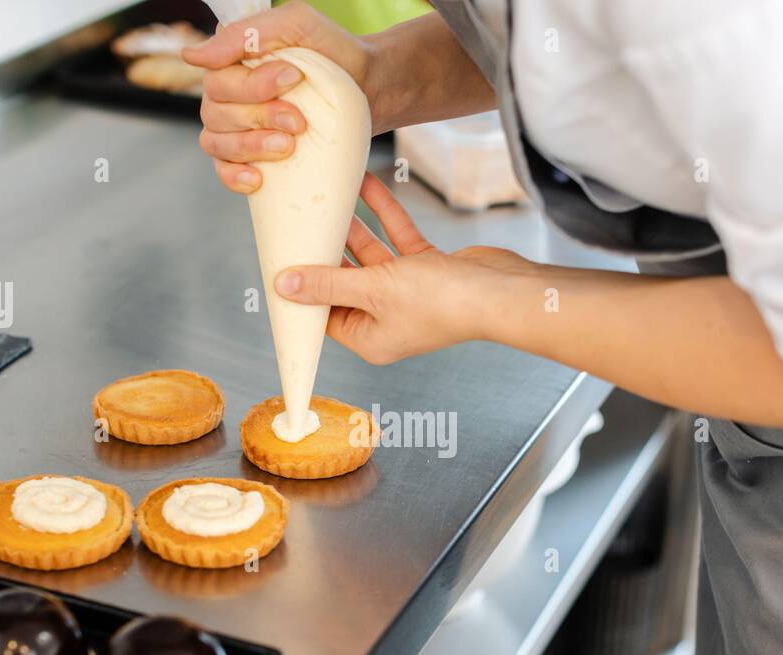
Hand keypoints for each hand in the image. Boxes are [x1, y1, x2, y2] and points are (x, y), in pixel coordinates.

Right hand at [184, 1, 374, 193]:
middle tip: (298, 121)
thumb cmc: (332, 52)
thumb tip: (192, 56)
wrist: (368, 87)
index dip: (253, 86)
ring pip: (218, 143)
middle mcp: (227, 97)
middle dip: (260, 118)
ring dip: (251, 147)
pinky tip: (257, 179)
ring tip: (287, 146)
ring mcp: (235, 129)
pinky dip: (235, 177)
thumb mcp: (297, 24)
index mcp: (232, 64)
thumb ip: (248, 33)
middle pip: (217, 113)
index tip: (294, 78)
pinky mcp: (250, 158)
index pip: (219, 80)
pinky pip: (223, 171)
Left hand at [273, 174, 539, 363]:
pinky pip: (396, 239)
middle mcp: (386, 319)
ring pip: (370, 256)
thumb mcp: (374, 289)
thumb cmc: (444, 303)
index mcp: (369, 338)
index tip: (280, 262)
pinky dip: (383, 216)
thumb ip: (329, 282)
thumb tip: (287, 284)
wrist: (502, 292)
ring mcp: (408, 294)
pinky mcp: (427, 270)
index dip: (302, 290)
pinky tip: (366, 187)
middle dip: (324, 252)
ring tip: (328, 198)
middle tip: (299, 223)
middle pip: (343, 282)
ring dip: (352, 227)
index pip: (323, 316)